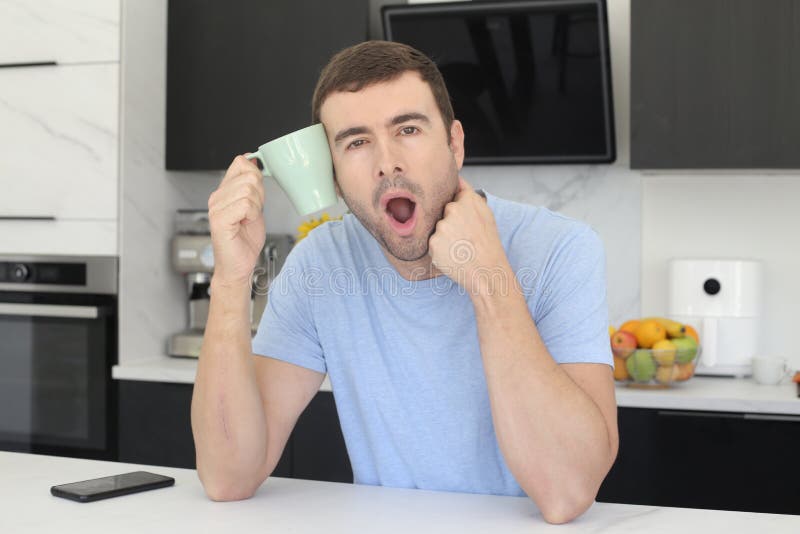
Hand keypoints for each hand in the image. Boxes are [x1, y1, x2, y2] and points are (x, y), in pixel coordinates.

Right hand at [207, 155, 266, 287]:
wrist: (238, 266)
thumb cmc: (245, 241)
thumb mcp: (255, 207)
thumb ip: (253, 186)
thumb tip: (254, 160)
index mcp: (224, 191)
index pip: (240, 162)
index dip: (256, 175)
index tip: (257, 195)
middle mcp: (217, 196)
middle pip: (249, 176)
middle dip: (260, 195)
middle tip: (253, 213)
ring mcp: (216, 207)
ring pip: (248, 190)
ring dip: (256, 207)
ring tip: (248, 220)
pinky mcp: (219, 219)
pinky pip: (245, 204)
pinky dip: (252, 215)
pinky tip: (245, 224)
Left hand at [428, 178, 509, 295]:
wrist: (487, 271)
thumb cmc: (488, 244)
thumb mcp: (486, 213)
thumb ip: (468, 194)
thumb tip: (457, 178)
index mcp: (467, 200)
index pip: (452, 195)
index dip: (459, 210)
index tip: (465, 222)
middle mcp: (453, 209)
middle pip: (443, 213)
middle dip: (450, 224)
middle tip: (465, 238)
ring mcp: (442, 226)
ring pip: (437, 228)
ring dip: (445, 237)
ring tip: (460, 247)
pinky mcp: (433, 242)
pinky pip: (432, 243)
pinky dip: (440, 249)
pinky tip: (453, 254)